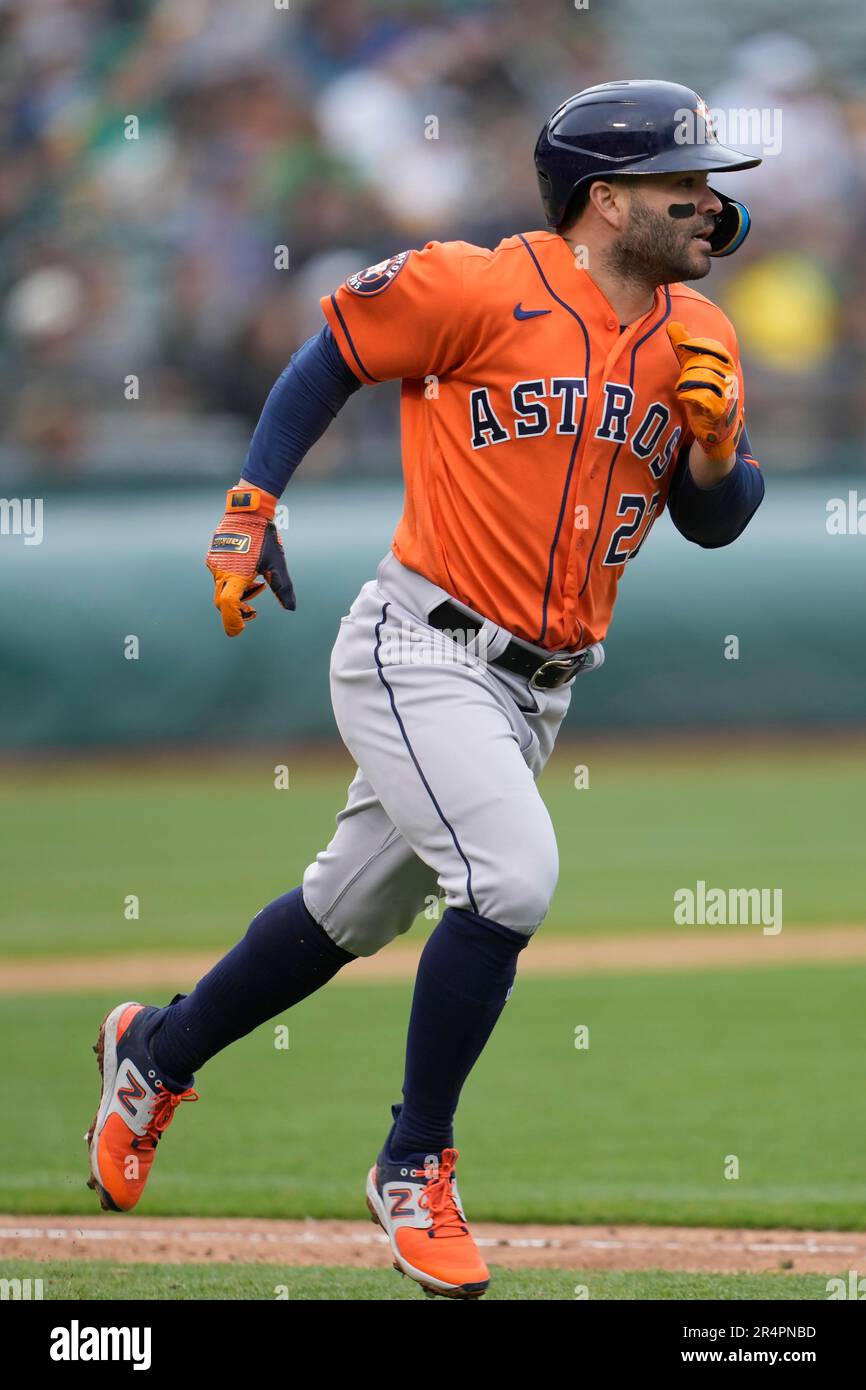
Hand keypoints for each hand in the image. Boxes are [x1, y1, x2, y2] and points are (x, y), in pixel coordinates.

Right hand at [205, 484, 295, 636]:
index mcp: (235, 576)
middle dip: (237, 611)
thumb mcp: (276, 563)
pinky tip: (247, 571)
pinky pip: (220, 576)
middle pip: (223, 603)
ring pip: (222, 589)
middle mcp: (220, 572)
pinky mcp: (212, 557)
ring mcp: (214, 564)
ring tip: (256, 583)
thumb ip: (282, 588)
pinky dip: (232, 581)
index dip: (232, 621)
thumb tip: (291, 608)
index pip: (228, 607)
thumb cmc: (263, 537)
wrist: (247, 510)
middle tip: (254, 610)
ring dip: (237, 594)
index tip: (240, 629)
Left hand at [667, 321, 742, 462]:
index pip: (713, 348)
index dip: (696, 345)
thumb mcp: (694, 369)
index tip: (681, 345)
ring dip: (686, 383)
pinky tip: (685, 398)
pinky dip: (688, 396)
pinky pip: (701, 397)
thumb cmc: (704, 393)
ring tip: (683, 389)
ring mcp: (726, 393)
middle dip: (688, 369)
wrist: (716, 428)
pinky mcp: (719, 410)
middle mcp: (729, 377)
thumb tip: (672, 324)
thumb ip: (685, 349)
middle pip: (703, 363)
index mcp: (726, 364)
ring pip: (701, 378)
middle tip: (683, 380)